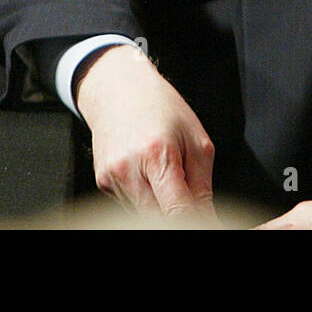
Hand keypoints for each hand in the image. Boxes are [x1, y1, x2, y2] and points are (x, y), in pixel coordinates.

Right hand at [75, 43, 215, 217]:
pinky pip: (130, 205)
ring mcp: (111, 180)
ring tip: (168, 175)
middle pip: (158, 219)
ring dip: (162, 206)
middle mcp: (128, 171)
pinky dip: (146, 198)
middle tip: (189, 196)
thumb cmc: (161, 107)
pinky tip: (149, 174)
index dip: (196, 221)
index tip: (208, 221)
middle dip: (179, 215)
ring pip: (144, 215)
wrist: (119, 89)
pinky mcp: (102, 184)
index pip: (177, 211)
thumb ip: (203, 185)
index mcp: (157, 156)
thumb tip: (208, 218)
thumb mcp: (197, 140)